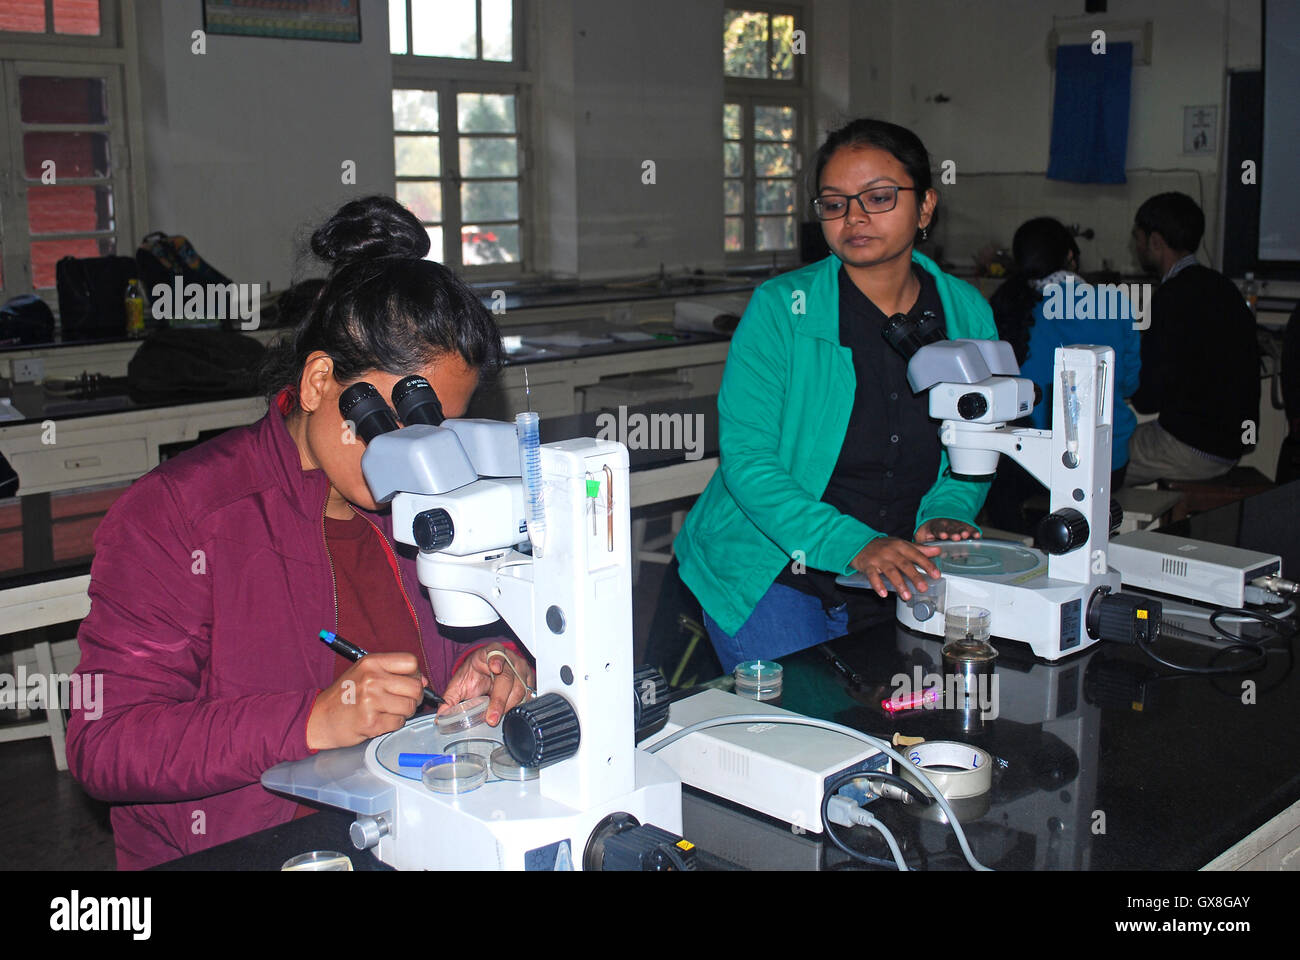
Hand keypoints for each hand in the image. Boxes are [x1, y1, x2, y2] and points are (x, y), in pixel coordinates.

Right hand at [306, 652, 425, 750]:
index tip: (408, 683)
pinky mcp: (371, 722)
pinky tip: (379, 720)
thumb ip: (393, 673)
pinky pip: (399, 723)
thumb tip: (423, 682)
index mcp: (371, 662)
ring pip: (410, 707)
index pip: (411, 662)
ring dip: (404, 712)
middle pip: (415, 687)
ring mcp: (371, 701)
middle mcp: (372, 679)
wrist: (319, 718)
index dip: (415, 675)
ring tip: (388, 711)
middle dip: (414, 698)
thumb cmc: (345, 695)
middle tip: (401, 701)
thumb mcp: (365, 673)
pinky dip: (393, 724)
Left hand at [439, 643, 533, 726]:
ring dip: (509, 706)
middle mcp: (509, 658)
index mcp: (490, 653)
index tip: (495, 668)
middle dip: (500, 700)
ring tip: (497, 716)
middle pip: (508, 678)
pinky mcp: (528, 679)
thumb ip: (449, 698)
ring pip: (520, 689)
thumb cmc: (474, 673)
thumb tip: (440, 715)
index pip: (496, 653)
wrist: (485, 671)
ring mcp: (520, 669)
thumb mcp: (460, 683)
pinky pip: (528, 694)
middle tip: (492, 717)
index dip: (497, 659)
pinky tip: (509, 711)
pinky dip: (519, 705)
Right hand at [850, 537, 941, 600]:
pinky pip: (873, 576)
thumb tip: (937, 551)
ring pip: (890, 572)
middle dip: (915, 576)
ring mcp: (878, 558)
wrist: (859, 543)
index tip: (936, 574)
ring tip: (907, 596)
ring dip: (899, 584)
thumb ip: (919, 549)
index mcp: (900, 546)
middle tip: (923, 588)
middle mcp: (890, 551)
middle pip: (904, 564)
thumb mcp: (901, 544)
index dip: (927, 564)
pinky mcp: (867, 565)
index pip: (916, 555)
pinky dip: (878, 585)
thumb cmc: (883, 546)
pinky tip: (883, 594)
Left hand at [914, 518, 981, 542]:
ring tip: (966, 536)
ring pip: (960, 529)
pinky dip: (974, 532)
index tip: (943, 536)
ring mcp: (956, 526)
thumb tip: (924, 554)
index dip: (941, 532)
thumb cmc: (929, 532)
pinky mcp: (965, 527)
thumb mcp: (922, 536)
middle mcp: (947, 525)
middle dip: (954, 533)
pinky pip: (970, 529)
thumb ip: (923, 544)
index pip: (938, 529)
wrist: (938, 521)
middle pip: (950, 529)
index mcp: (935, 527)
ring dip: (964, 532)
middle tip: (957, 537)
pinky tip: (977, 535)